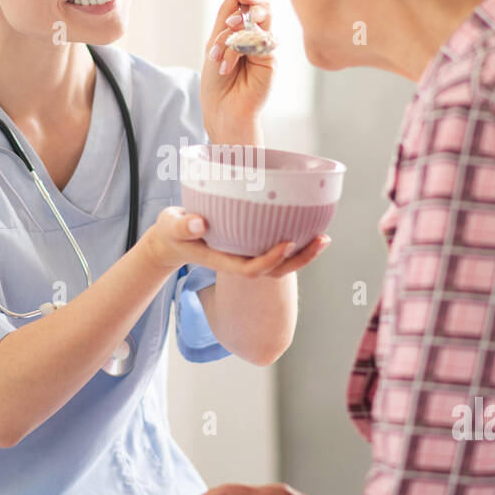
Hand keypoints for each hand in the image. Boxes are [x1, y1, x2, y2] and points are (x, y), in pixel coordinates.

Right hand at [142, 206, 330, 276]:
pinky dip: (295, 241)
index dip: (271, 260)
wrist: (174, 238)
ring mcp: (246, 255)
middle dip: (300, 259)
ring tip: (324, 237)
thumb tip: (199, 223)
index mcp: (223, 260)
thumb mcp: (171, 225)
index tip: (287, 243)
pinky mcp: (250, 246)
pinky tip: (310, 227)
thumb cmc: (173, 230)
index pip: (252, 269)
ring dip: (304, 253)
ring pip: (280, 263)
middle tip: (322, 239)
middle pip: (275, 271)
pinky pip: (276, 248)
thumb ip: (181, 225)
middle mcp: (239, 261)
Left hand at [201, 0, 274, 140]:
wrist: (221, 109)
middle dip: (252, 3)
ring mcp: (265, 48)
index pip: (252, 3)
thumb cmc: (215, 80)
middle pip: (264, 7)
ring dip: (239, 30)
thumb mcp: (215, 42)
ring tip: (223, 46)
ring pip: (262, 23)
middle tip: (237, 11)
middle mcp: (256, 37)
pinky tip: (228, 64)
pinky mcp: (270, 61)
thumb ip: (226, 13)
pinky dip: (240, 48)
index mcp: (242, 30)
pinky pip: (261, 42)